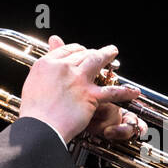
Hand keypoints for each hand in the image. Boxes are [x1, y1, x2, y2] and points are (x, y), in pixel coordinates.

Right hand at [19, 35, 140, 142]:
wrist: (40, 126)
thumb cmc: (34, 111)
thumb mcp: (33, 81)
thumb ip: (46, 63)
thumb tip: (53, 41)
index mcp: (47, 63)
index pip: (66, 49)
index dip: (76, 50)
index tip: (80, 52)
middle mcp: (63, 67)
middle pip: (82, 53)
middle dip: (92, 52)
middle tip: (98, 53)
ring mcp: (78, 80)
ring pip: (96, 61)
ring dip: (107, 55)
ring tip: (113, 53)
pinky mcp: (90, 95)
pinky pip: (111, 91)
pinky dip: (125, 92)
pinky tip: (133, 91)